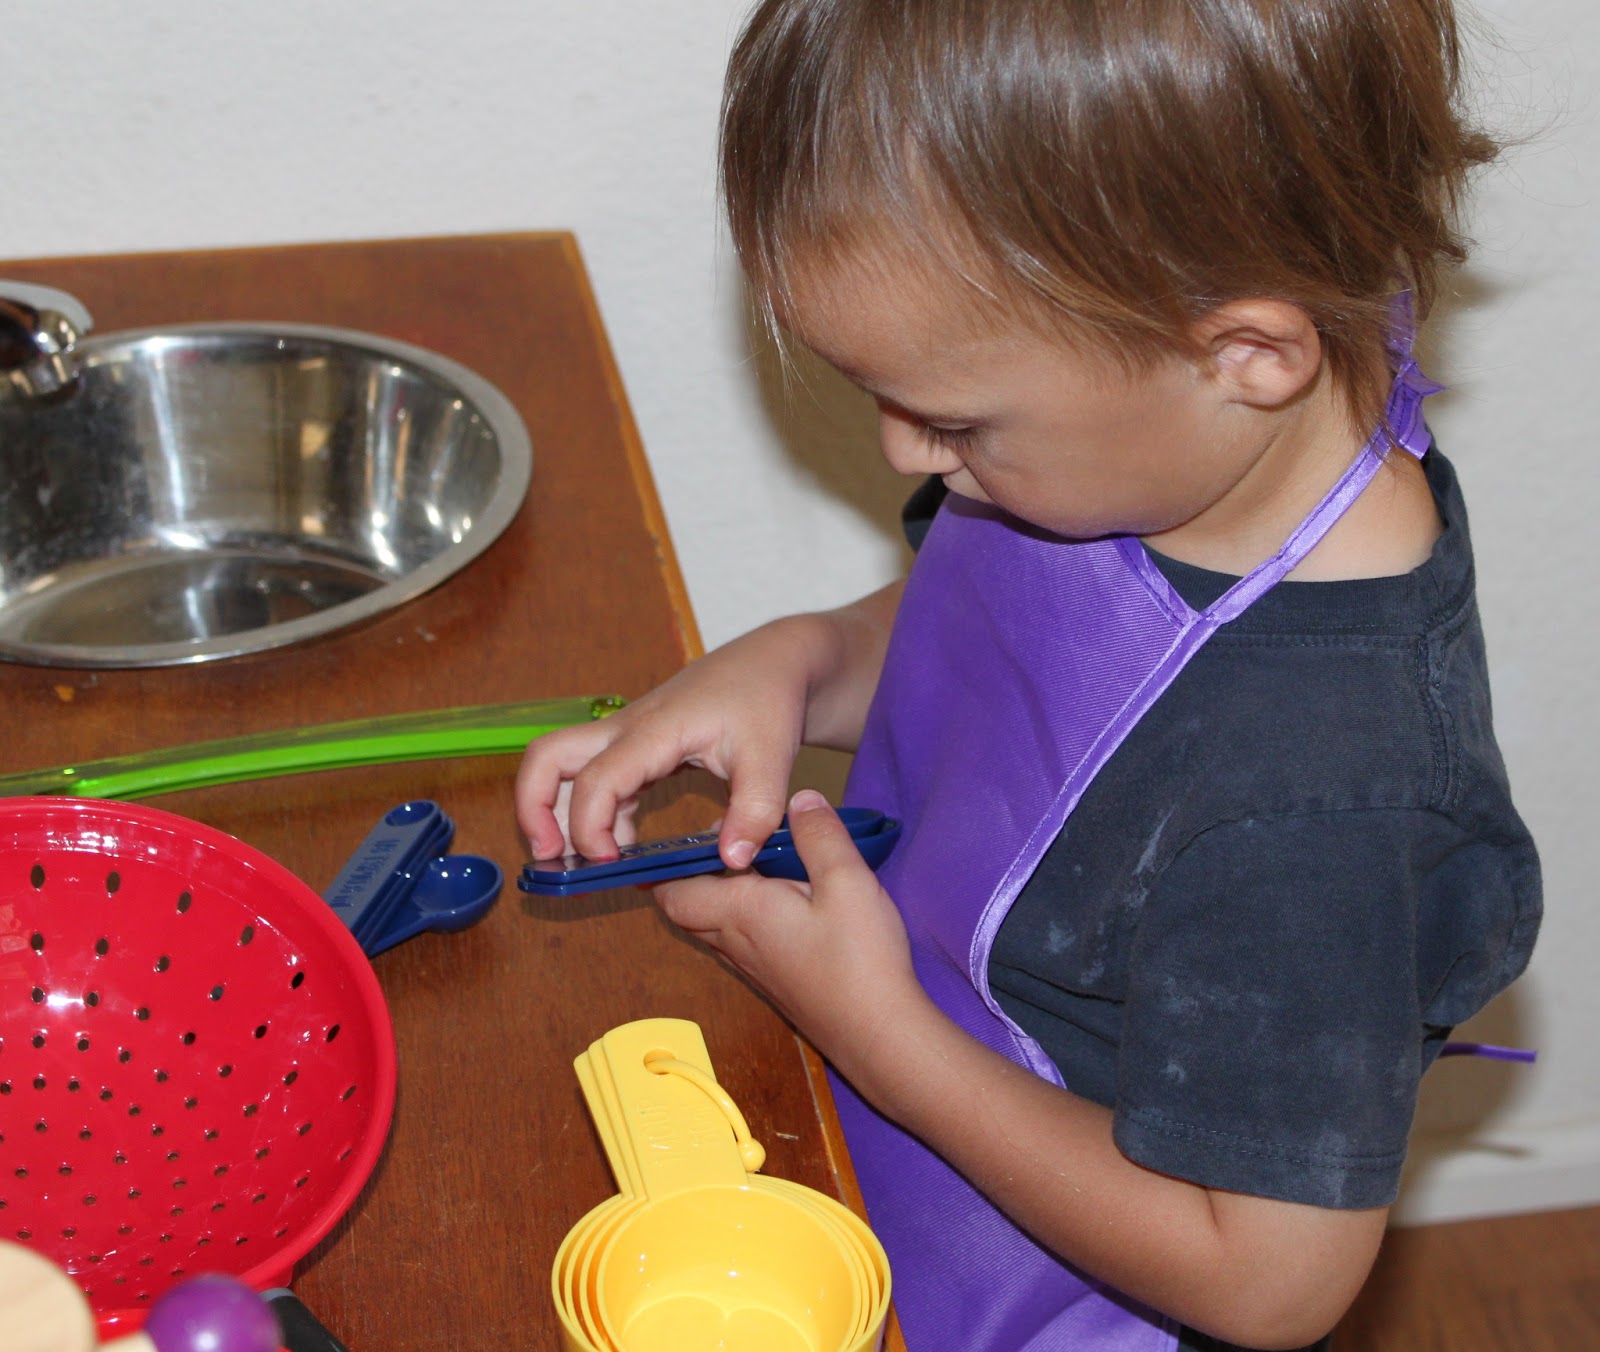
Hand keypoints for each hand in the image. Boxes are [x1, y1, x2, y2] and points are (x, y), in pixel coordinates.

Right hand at [515, 621, 812, 868]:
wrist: (772, 663)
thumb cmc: (767, 699)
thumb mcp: (772, 758)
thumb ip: (756, 811)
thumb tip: (730, 862)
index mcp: (655, 730)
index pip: (597, 778)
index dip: (590, 827)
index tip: (611, 865)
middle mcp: (627, 729)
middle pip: (546, 757)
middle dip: (533, 808)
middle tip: (550, 858)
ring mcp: (627, 737)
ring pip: (561, 766)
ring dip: (556, 813)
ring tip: (577, 866)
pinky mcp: (637, 748)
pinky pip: (594, 779)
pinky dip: (591, 813)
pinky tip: (617, 849)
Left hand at [653, 790, 928, 1078]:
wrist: (880, 1034)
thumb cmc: (860, 958)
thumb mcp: (847, 881)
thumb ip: (820, 836)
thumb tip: (799, 799)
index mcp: (738, 913)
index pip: (673, 891)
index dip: (666, 864)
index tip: (685, 832)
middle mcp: (734, 944)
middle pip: (686, 910)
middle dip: (693, 873)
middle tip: (727, 840)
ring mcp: (753, 968)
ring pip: (712, 927)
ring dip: (718, 895)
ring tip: (754, 862)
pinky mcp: (775, 982)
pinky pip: (738, 942)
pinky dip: (742, 916)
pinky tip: (780, 901)